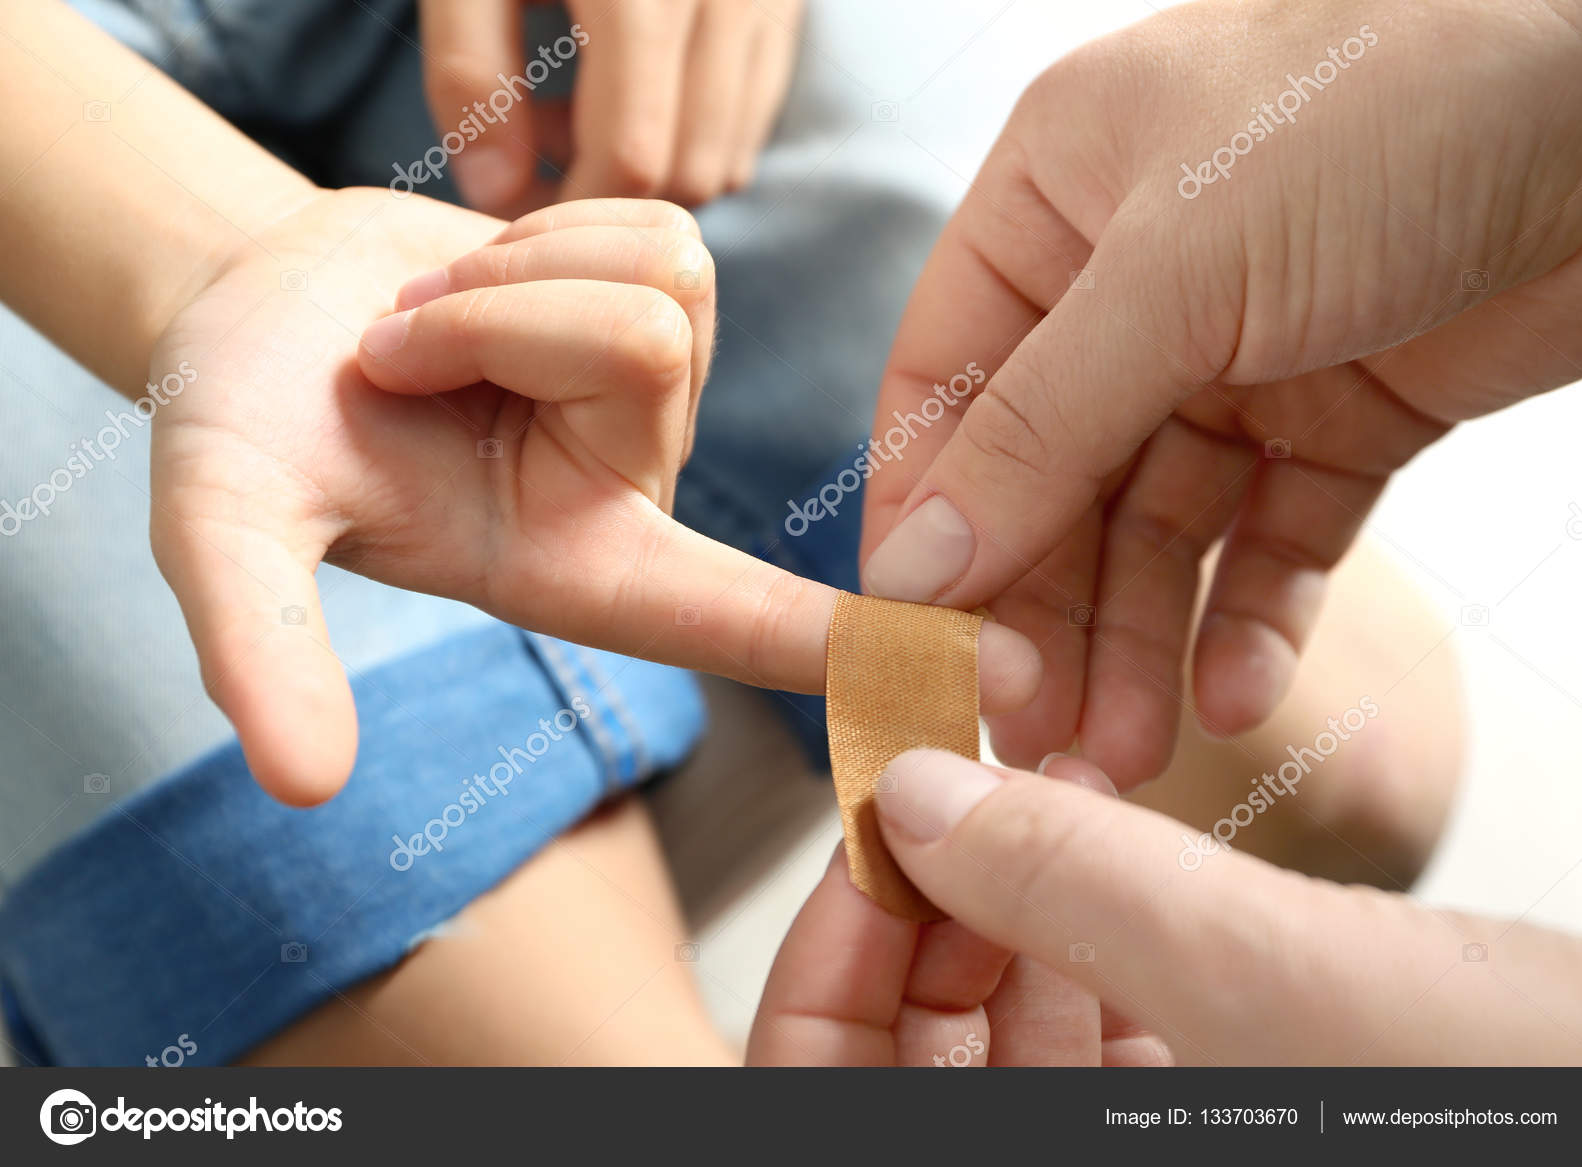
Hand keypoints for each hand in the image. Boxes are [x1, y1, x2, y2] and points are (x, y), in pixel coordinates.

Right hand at [150, 189, 1038, 804]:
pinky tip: (488, 280)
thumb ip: (259, 652)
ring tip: (439, 327)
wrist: (260, 305)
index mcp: (580, 569)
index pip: (737, 620)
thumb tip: (301, 781)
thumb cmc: (246, 427)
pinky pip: (662, 228)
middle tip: (401, 359)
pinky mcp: (668, 295)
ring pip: (665, 281)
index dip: (849, 653)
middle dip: (494, 323)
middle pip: (651, 349)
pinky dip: (545, 232)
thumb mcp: (225, 535)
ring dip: (510, 277)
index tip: (986, 694)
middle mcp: (641, 484)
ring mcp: (664, 387)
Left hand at [419, 0, 802, 213]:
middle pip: (689, 172)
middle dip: (608, 194)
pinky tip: (630, 86)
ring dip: (652, 168)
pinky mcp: (783, 5)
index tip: (504, 207)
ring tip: (576, 109)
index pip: (631, 160)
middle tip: (532, 147)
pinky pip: (751, 117)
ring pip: (729, 156)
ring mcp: (766, 2)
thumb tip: (496, 189)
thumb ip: (467, 72)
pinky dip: (690, 133)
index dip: (565, 209)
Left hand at [758, 749, 1581, 1064]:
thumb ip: (1075, 890)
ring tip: (1047, 799)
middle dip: (929, 917)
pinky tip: (1112, 840)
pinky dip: (1092, 930)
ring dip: (1014, 905)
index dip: (830, 959)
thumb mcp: (1274, 981)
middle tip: (954, 793)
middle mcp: (1085, 1165)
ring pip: (1009, 1034)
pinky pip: (1101, 1026)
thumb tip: (912, 796)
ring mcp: (1161, 1135)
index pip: (831, 1091)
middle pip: (915, 1058)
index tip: (872, 827)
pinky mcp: (1221, 1094)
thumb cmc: (1522, 1097)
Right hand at [859, 0, 1581, 786]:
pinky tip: (1236, 698)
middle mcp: (1129, 284)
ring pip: (1155, 529)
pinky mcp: (1342, 416)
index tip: (915, 644)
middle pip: (1045, 481)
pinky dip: (1252, 622)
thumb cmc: (1397, 100)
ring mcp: (1239, 354)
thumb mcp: (1181, 263)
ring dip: (1136, 643)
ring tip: (1124, 753)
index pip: (942, 387)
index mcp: (1052, 202)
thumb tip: (915, 568)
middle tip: (1030, 735)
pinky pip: (1273, 540)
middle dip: (1040, 612)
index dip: (924, 522)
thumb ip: (1038, 424)